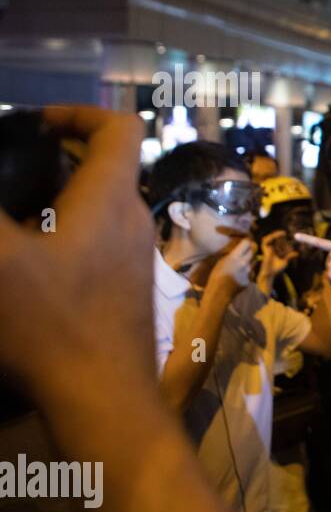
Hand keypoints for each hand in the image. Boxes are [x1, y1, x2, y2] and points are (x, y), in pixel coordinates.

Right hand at [0, 106, 156, 411]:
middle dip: (52, 160)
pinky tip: (23, 263)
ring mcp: (136, 260)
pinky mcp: (126, 292)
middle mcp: (134, 221)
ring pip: (98, 209)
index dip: (79, 112)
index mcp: (111, 198)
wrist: (104, 400)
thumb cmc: (50, 324)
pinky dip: (62, 236)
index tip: (35, 122)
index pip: (120, 128)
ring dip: (54, 201)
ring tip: (8, 215)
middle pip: (105, 167)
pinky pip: (97, 244)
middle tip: (5, 171)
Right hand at [210, 238, 254, 293]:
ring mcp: (248, 272)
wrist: (219, 293)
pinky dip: (247, 271)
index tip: (245, 243)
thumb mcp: (222, 261)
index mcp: (235, 257)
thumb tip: (240, 249)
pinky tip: (240, 274)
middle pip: (253, 251)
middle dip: (250, 250)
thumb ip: (233, 255)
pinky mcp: (250, 279)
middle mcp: (244, 264)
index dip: (246, 242)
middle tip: (245, 251)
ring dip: (249, 260)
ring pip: (253, 261)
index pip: (247, 243)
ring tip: (241, 264)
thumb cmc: (216, 276)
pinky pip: (251, 272)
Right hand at [257, 230, 295, 281]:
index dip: (285, 241)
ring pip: (270, 238)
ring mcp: (268, 249)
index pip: (280, 244)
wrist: (270, 273)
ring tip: (283, 233)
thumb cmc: (277, 269)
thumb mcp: (285, 261)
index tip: (290, 241)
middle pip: (276, 240)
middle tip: (286, 234)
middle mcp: (271, 249)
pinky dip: (271, 237)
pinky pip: (265, 241)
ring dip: (276, 235)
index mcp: (276, 251)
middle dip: (281, 237)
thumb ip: (290, 257)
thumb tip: (297, 253)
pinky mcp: (264, 249)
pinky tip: (278, 236)